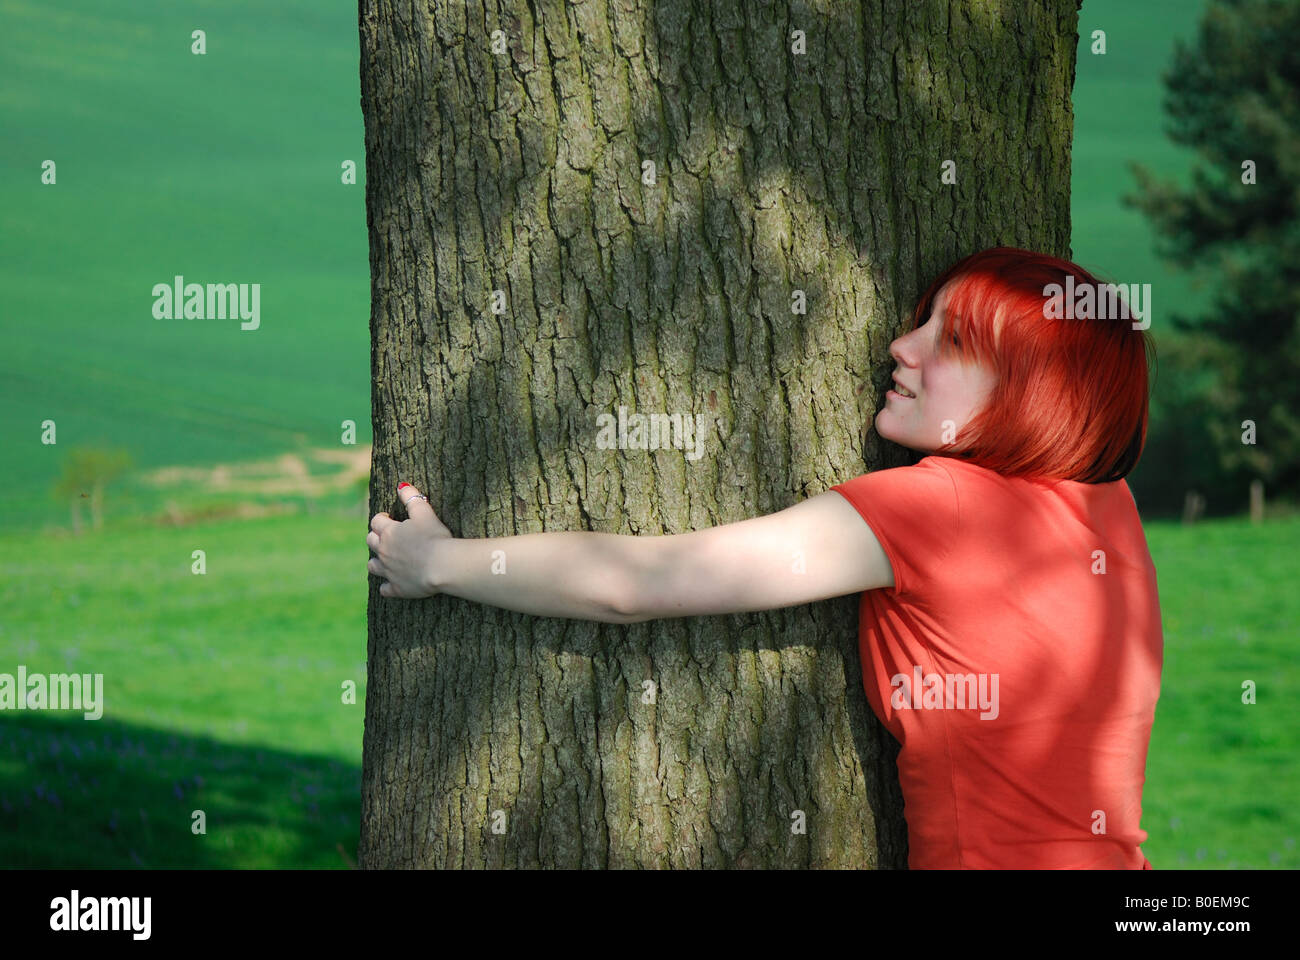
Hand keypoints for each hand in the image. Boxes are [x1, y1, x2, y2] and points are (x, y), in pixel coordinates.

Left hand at [367, 482, 452, 598]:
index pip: (376, 521)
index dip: (381, 518)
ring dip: (376, 562)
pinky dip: (387, 586)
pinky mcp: (397, 588)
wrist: (443, 566)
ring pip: (372, 566)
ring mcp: (389, 571)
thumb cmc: (435, 537)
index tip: (388, 518)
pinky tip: (392, 583)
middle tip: (387, 537)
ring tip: (385, 560)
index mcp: (389, 532)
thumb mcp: (425, 513)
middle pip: (370, 542)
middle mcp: (384, 552)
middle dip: (376, 538)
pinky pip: (385, 589)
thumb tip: (401, 485)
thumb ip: (412, 498)